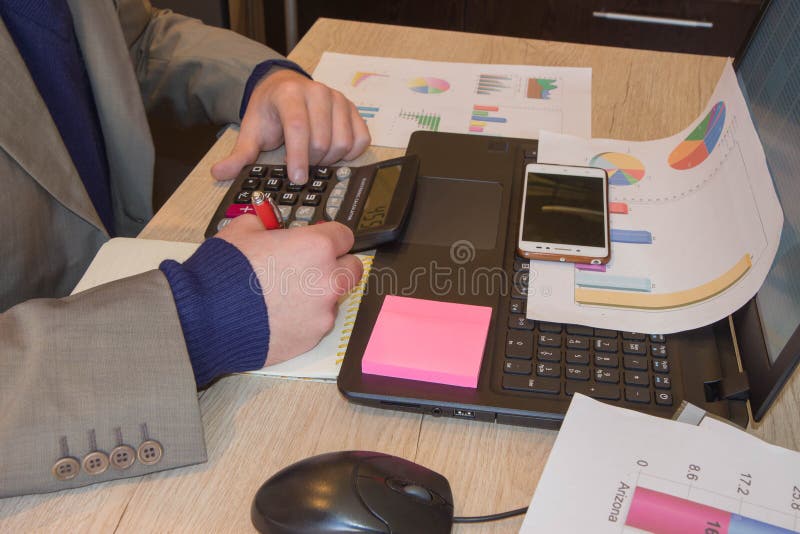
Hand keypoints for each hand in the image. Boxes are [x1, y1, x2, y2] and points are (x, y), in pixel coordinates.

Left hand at [212, 69, 370, 183]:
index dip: (298, 156)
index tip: (297, 177)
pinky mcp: (353, 109)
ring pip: (342, 142)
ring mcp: (338, 99)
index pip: (298, 127)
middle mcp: (317, 92)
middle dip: (311, 161)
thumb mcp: (251, 130)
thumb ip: (239, 154)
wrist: (284, 87)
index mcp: (289, 94)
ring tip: (314, 157)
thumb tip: (219, 173)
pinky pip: (361, 139)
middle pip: (322, 140)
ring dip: (329, 159)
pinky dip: (349, 153)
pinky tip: (333, 154)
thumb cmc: (270, 111)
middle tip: (299, 163)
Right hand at [216, 216, 363, 365]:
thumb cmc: (223, 273)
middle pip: (352, 268)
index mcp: (316, 247)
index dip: (329, 237)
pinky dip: (304, 320)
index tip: (320, 241)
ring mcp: (322, 312)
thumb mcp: (242, 231)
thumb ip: (266, 224)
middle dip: (335, 265)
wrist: (205, 317)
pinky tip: (277, 316)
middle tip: (309, 268)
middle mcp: (328, 280)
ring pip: (334, 299)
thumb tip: (269, 225)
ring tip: (284, 296)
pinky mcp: (312, 339)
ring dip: (319, 295)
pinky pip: (317, 324)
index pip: (344, 235)